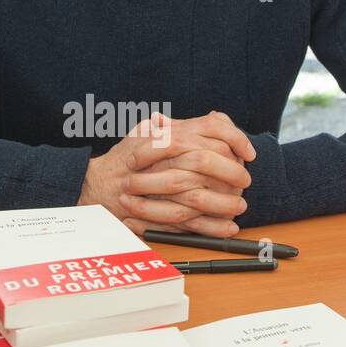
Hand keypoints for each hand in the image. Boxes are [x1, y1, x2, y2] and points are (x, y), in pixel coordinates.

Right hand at [79, 111, 254, 236]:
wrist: (97, 185)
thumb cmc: (128, 157)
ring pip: (196, 194)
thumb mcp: (150, 130)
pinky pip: (187, 221)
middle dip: (231, 172)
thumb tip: (216, 118)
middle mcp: (158, 158)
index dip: (234, 138)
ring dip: (223, 202)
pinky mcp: (152, 213)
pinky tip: (228, 227)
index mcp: (163, 134)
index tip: (248, 153)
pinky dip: (210, 226)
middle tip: (245, 180)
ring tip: (240, 206)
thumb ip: (180, 124)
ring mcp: (153, 187)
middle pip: (203, 160)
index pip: (207, 127)